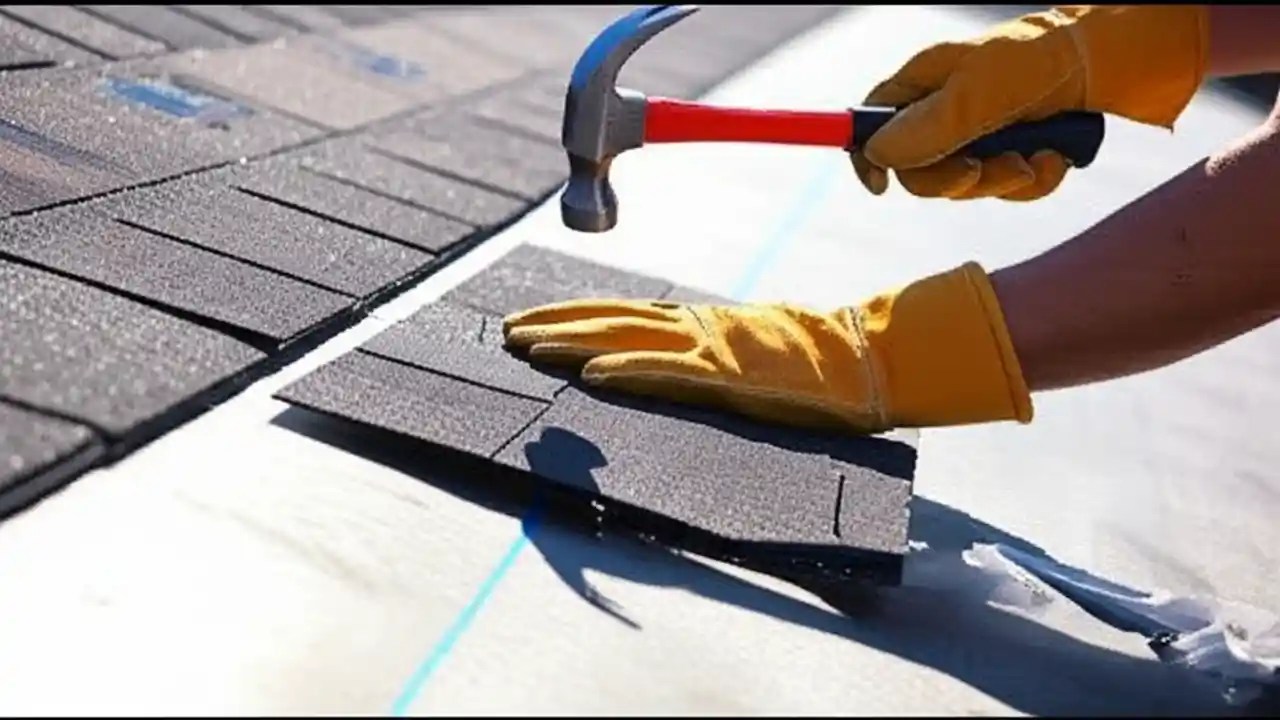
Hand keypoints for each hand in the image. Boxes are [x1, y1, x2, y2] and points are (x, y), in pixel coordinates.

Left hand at [502, 263, 1033, 434]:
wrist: (862, 360)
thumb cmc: (812, 359)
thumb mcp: (748, 346)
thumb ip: (708, 347)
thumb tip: (668, 353)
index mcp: (700, 321)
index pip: (624, 311)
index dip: (576, 313)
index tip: (536, 317)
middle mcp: (696, 328)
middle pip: (612, 320)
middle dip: (556, 324)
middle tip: (507, 330)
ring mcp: (709, 350)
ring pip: (626, 342)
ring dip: (571, 344)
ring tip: (526, 347)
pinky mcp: (727, 378)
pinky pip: (667, 375)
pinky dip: (626, 373)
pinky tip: (589, 376)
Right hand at [851, 5, 1208, 200]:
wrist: (1115, 61)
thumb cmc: (1042, 61)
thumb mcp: (980, 92)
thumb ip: (928, 127)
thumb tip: (879, 154)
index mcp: (926, 82)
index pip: (872, 123)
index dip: (867, 155)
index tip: (880, 186)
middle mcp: (949, 109)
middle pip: (919, 169)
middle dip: (954, 179)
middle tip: (983, 170)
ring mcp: (984, 132)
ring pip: (968, 185)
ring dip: (1003, 181)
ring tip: (1035, 157)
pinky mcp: (1019, 150)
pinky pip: (1008, 189)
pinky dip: (1034, 181)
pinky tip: (1055, 159)